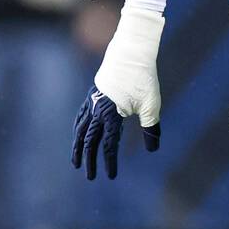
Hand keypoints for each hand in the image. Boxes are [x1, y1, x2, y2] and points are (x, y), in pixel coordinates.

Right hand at [72, 6, 163, 179]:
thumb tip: (152, 150)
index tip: (110, 177)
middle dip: (88, 159)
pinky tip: (79, 134)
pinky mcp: (93, 94)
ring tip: (76, 161)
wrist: (131, 51)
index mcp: (111, 114)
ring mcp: (92, 101)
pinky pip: (81, 116)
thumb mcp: (151, 104)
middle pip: (90, 140)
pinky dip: (78, 129)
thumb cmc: (143, 78)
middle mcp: (97, 109)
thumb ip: (151, 127)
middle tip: (89, 177)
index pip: (108, 144)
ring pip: (81, 129)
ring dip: (77, 146)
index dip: (109, 162)